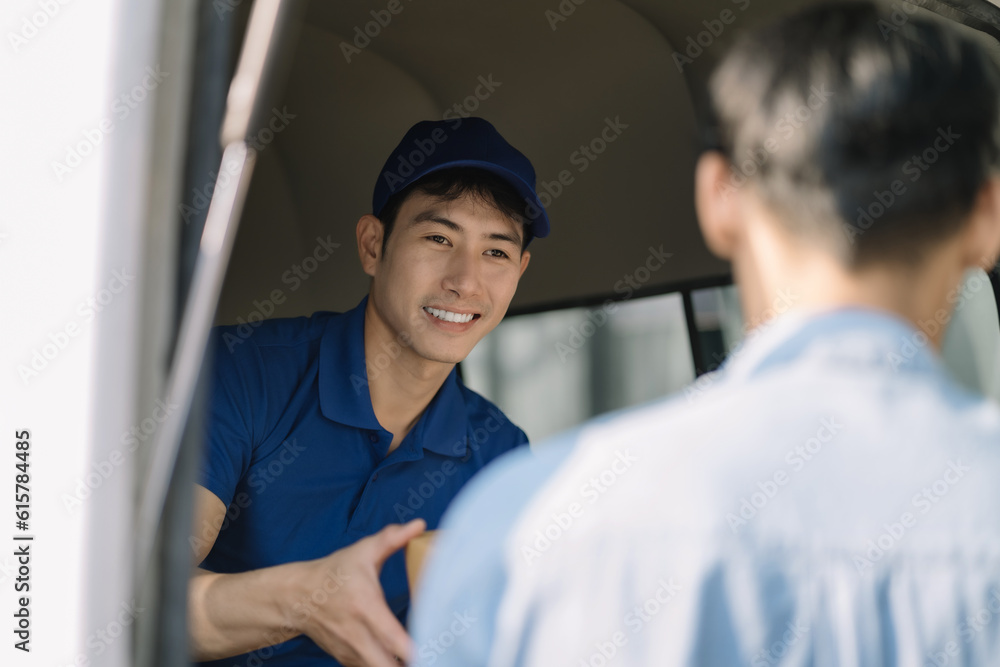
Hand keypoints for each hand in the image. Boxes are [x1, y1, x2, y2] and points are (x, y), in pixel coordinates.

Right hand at [293, 519, 425, 665]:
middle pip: (384, 665)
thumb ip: (392, 538)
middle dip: (409, 665)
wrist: (299, 596)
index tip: (431, 650)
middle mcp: (356, 633)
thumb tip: (418, 524)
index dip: (410, 649)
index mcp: (364, 605)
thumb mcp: (363, 551)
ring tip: (424, 660)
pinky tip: (401, 661)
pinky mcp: (346, 659)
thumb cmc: (335, 572)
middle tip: (434, 657)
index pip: (390, 635)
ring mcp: (350, 650)